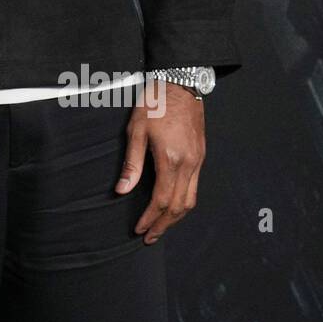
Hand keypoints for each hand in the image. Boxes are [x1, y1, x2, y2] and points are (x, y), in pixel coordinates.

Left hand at [114, 80, 205, 243]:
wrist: (181, 84)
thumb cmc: (155, 103)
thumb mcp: (135, 130)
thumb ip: (131, 164)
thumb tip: (122, 190)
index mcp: (170, 159)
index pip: (161, 200)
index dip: (150, 218)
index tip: (139, 230)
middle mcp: (189, 164)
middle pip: (179, 206)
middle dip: (163, 225)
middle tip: (149, 237)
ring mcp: (198, 161)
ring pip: (191, 200)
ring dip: (176, 217)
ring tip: (160, 227)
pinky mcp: (201, 156)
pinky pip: (195, 187)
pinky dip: (184, 202)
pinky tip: (172, 205)